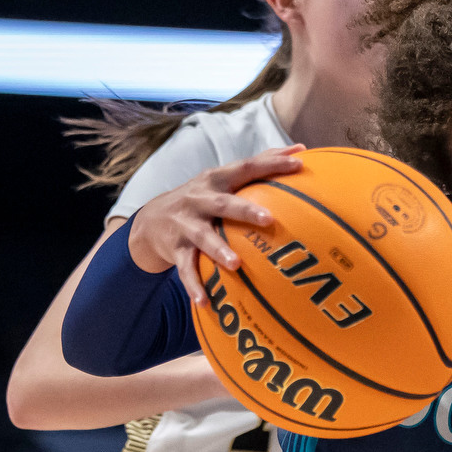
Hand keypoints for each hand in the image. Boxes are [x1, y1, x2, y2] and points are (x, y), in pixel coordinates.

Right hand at [126, 146, 299, 303]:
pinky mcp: (176, 249)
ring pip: (203, 238)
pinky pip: (185, 269)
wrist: (151, 221)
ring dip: (218, 251)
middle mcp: (199, 200)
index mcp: (216, 180)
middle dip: (245, 211)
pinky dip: (194, 286)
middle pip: (223, 204)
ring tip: (236, 265)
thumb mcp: (223, 178)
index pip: (246, 168)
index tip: (298, 164)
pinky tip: (205, 302)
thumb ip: (260, 164)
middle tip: (269, 220)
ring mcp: (186, 225)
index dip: (271, 164)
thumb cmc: (202, 198)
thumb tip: (300, 149)